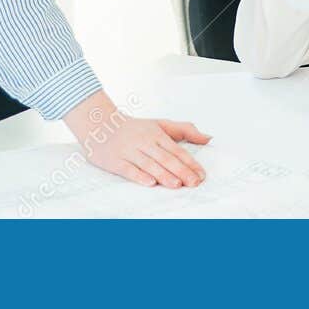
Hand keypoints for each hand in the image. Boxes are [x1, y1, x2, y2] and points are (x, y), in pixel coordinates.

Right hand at [66, 91, 210, 187]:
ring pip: (149, 164)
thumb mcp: (160, 124)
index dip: (190, 163)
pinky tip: (149, 183)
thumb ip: (185, 130)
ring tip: (176, 184)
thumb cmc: (134, 128)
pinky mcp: (115, 160)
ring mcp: (129, 151)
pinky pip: (128, 169)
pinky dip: (139, 176)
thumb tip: (208, 138)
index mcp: (157, 134)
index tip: (201, 175)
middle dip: (181, 171)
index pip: (177, 150)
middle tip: (194, 183)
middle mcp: (144, 142)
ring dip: (163, 174)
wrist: (100, 124)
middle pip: (165, 158)